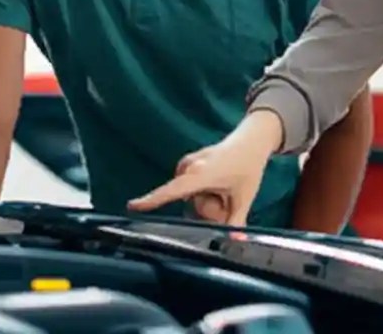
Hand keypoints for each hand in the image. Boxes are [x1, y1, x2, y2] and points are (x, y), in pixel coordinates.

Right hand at [127, 110, 283, 226]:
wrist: (250, 141)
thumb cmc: (248, 167)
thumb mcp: (244, 197)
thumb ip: (236, 221)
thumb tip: (236, 242)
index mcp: (200, 175)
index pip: (171, 191)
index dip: (152, 200)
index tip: (132, 206)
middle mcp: (188, 168)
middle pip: (191, 204)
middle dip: (209, 209)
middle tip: (227, 198)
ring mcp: (187, 164)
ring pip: (190, 197)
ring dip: (207, 199)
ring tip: (224, 188)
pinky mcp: (188, 164)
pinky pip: (189, 187)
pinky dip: (202, 190)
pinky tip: (217, 183)